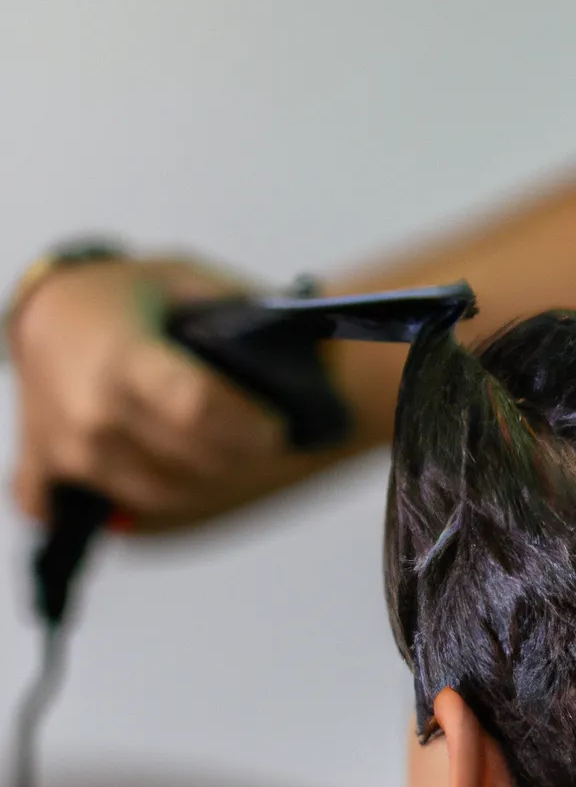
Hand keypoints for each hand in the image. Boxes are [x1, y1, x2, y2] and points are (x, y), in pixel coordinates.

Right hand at [8, 253, 287, 529]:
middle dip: (242, 453)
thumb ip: (244, 309)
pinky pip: (126, 508)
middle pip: (192, 458)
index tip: (279, 428)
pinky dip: (165, 496)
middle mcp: (92, 410)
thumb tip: (314, 339)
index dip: (247, 424)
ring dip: (211, 478)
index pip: (195, 405)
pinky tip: (188, 472)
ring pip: (168, 493)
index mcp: (124, 355)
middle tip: (267, 440)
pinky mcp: (55, 475)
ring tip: (233, 450)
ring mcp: (71, 450)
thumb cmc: (129, 294)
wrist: (49, 311)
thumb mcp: (189, 278)